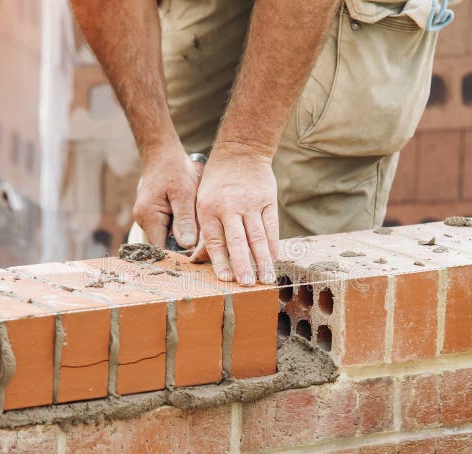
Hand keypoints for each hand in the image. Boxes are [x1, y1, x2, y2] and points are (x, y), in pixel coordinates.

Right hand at [132, 144, 202, 247]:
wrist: (162, 153)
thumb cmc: (174, 169)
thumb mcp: (184, 193)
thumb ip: (184, 220)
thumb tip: (186, 245)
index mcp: (149, 217)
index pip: (162, 249)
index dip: (180, 255)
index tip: (199, 256)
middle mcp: (144, 221)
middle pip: (165, 245)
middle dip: (184, 245)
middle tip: (204, 240)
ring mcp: (147, 219)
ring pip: (168, 237)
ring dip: (183, 235)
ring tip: (198, 225)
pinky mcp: (154, 216)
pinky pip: (168, 228)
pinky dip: (181, 227)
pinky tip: (191, 218)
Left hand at [191, 143, 278, 284]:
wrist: (241, 150)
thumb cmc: (217, 181)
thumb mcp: (202, 201)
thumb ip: (205, 232)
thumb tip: (198, 261)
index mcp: (209, 208)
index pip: (215, 240)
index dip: (220, 261)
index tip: (226, 279)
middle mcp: (230, 206)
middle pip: (238, 241)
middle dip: (243, 265)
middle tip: (247, 284)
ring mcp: (251, 203)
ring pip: (258, 237)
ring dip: (263, 260)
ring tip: (266, 279)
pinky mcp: (268, 200)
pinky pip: (272, 227)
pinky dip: (273, 245)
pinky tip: (274, 259)